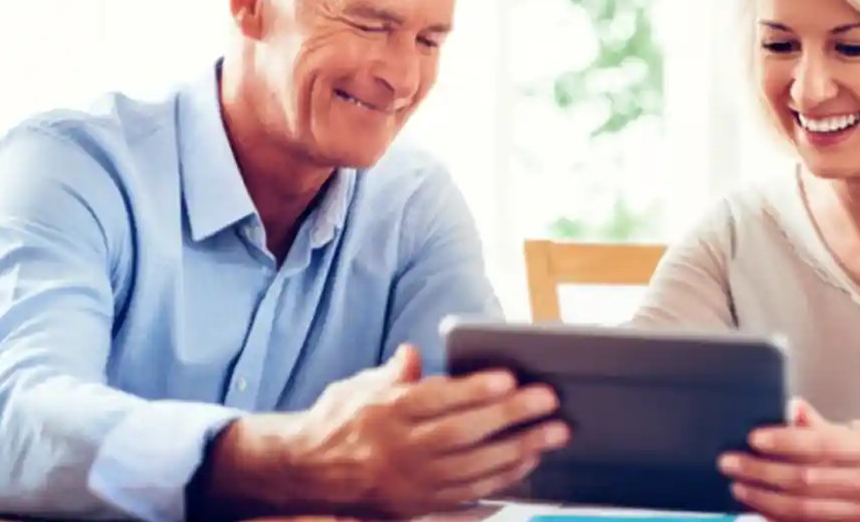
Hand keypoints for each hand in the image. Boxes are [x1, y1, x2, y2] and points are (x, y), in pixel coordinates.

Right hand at [207, 345, 569, 518]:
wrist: (306, 475)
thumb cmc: (339, 421)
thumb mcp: (357, 386)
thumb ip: (392, 373)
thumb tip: (413, 353)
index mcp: (385, 413)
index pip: (436, 400)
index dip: (474, 390)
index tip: (509, 378)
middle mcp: (399, 451)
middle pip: (463, 434)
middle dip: (511, 418)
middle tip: (549, 401)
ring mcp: (412, 483)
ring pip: (473, 469)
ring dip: (518, 451)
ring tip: (553, 434)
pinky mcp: (420, 506)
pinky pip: (469, 496)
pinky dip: (502, 481)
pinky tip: (528, 464)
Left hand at [718, 398, 859, 520]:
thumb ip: (823, 426)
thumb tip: (790, 407)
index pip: (822, 445)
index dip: (785, 442)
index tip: (754, 438)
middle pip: (807, 480)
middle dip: (762, 471)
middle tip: (730, 462)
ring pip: (805, 510)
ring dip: (764, 499)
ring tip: (737, 486)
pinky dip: (779, 519)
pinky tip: (757, 509)